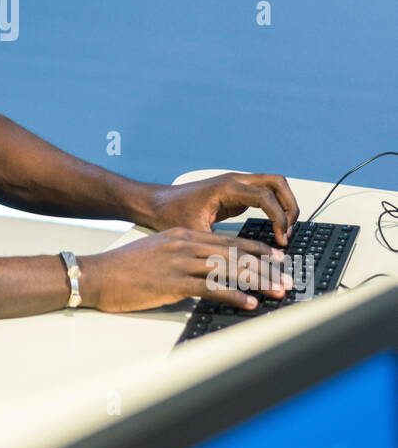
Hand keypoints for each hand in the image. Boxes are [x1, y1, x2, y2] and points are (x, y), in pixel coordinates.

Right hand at [79, 226, 294, 314]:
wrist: (97, 274)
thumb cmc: (123, 268)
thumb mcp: (157, 252)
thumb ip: (182, 256)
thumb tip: (206, 271)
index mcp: (184, 235)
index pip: (229, 240)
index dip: (256, 249)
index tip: (276, 258)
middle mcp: (186, 245)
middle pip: (235, 254)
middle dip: (266, 266)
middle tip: (287, 277)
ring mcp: (180, 262)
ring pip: (229, 270)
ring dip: (258, 282)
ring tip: (278, 291)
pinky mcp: (173, 282)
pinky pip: (211, 289)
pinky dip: (234, 296)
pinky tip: (249, 303)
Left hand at [144, 172, 299, 247]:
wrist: (157, 204)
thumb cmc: (171, 214)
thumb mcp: (195, 233)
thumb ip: (218, 247)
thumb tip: (238, 265)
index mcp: (227, 187)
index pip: (265, 196)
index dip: (279, 218)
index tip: (282, 238)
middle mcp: (235, 182)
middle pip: (277, 183)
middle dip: (290, 205)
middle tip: (290, 231)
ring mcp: (237, 186)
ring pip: (274, 186)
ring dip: (285, 205)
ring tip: (286, 231)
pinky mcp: (236, 194)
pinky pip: (264, 196)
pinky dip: (275, 209)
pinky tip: (274, 229)